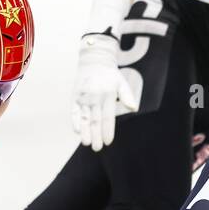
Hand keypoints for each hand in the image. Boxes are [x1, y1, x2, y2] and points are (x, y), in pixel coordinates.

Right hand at [71, 34, 136, 151]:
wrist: (93, 60)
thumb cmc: (110, 75)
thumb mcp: (121, 82)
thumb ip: (127, 96)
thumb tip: (134, 108)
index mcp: (107, 96)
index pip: (107, 117)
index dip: (107, 130)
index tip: (108, 142)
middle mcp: (95, 98)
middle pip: (95, 120)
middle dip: (96, 135)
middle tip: (97, 148)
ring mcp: (84, 97)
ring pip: (84, 117)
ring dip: (85, 131)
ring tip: (87, 143)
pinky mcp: (75, 96)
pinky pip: (74, 111)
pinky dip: (75, 120)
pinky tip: (77, 131)